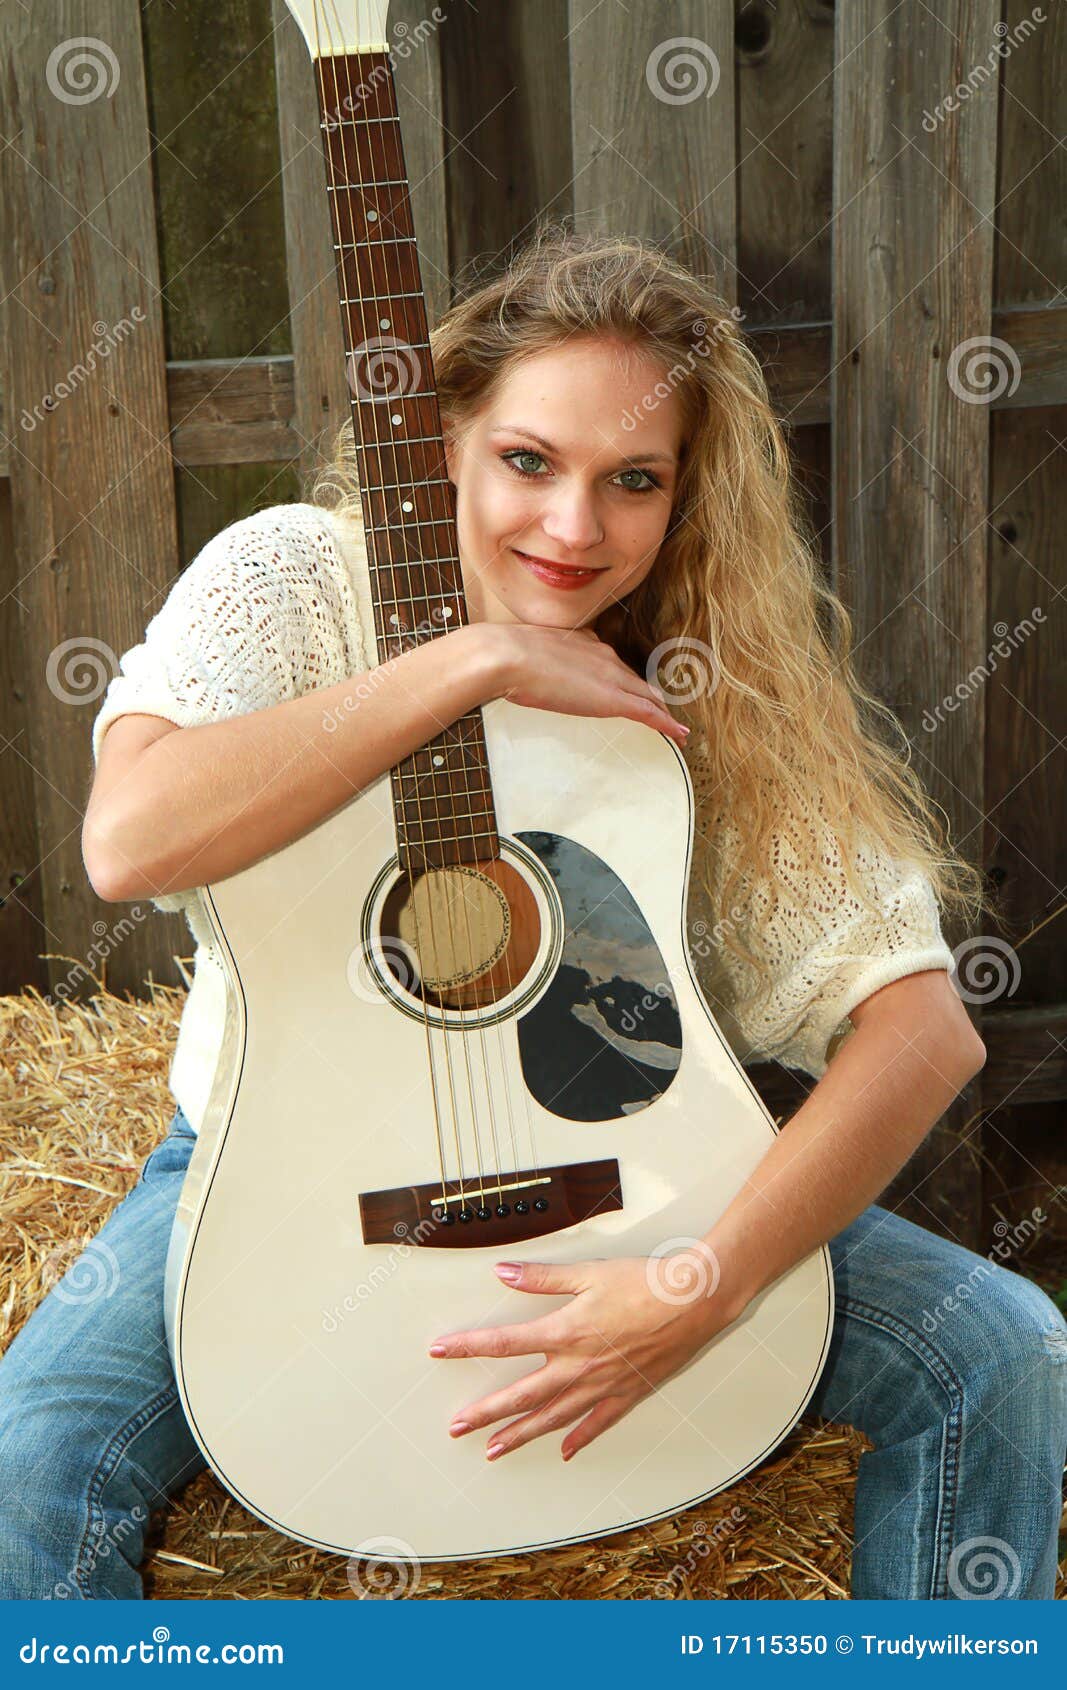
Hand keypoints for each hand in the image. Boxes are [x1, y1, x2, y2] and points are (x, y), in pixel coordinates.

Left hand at [427, 1249, 738, 1461]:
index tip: (439, 1351)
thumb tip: (502, 1271)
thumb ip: (541, 1277)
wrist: (693, 1301)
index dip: (467, 1346)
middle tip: (456, 1428)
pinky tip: (564, 1451)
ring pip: (553, 1417)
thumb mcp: (587, 1273)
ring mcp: (602, 1385)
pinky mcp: (626, 1393)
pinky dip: (579, 1438)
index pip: (504, 1342)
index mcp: (564, 1332)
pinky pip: (597, 1422)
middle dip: (485, 1413)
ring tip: (494, 1449)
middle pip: (521, 1394)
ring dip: (520, 1434)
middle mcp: (578, 1366)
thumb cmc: (641, 1282)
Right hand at [470, 622, 690, 747]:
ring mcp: (610, 676)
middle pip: (637, 680)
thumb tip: (529, 675)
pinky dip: (666, 724)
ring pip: (647, 695)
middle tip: (664, 711)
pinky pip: (648, 712)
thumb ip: (536, 663)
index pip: (613, 665)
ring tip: (676, 728)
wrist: (508, 655)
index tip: (630, 689)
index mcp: (584, 644)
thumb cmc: (505, 656)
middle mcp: (604, 656)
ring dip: (662, 711)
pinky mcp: (611, 699)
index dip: (626, 680)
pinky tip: (679, 735)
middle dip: (652, 696)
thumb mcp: (525, 654)